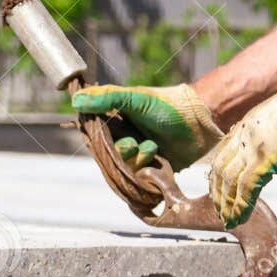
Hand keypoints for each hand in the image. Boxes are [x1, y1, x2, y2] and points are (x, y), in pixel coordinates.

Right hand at [70, 83, 223, 169]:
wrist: (200, 122)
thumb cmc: (168, 106)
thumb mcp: (136, 98)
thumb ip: (107, 98)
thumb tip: (75, 99)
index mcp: (116, 121)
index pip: (95, 134)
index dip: (96, 139)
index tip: (105, 138)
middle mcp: (124, 138)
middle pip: (107, 155)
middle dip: (120, 151)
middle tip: (132, 143)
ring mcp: (137, 155)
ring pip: (122, 167)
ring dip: (135, 158)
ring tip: (151, 147)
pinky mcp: (151, 170)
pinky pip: (138, 179)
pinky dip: (145, 169)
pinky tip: (157, 157)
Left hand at [206, 59, 276, 226]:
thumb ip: (273, 136)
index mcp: (247, 125)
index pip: (224, 154)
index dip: (219, 174)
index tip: (217, 187)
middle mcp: (244, 137)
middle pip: (221, 170)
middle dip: (218, 193)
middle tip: (219, 210)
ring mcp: (252, 149)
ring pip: (229, 182)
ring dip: (227, 205)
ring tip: (227, 220)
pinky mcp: (265, 160)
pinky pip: (246, 188)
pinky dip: (241, 206)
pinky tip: (239, 218)